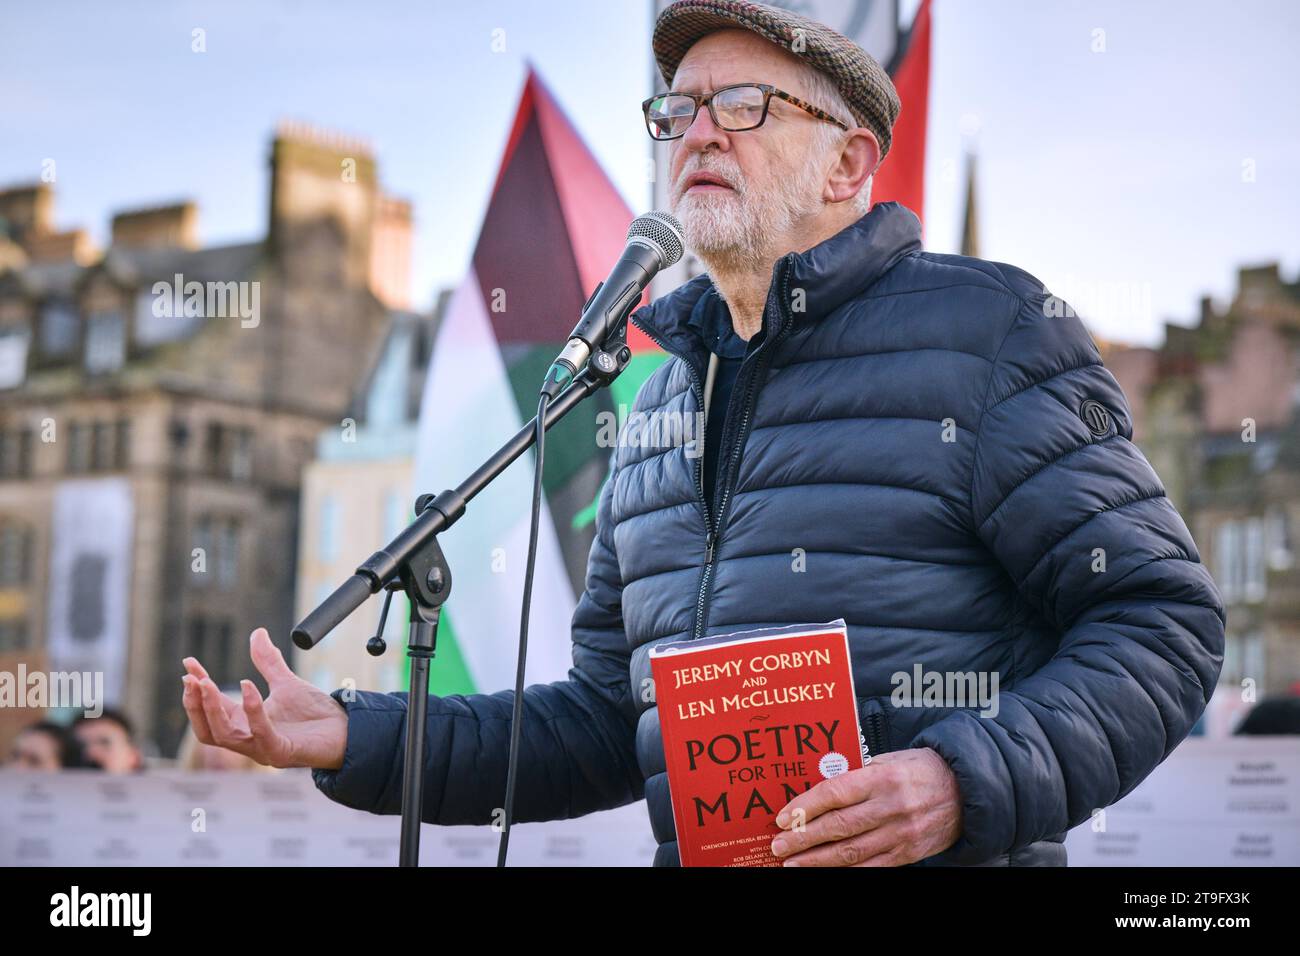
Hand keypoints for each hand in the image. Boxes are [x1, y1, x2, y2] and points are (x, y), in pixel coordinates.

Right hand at [181, 627, 347, 769]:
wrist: (348, 732)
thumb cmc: (316, 715)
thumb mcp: (287, 683)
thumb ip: (269, 662)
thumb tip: (258, 632)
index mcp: (246, 724)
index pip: (212, 709)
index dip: (197, 688)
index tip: (188, 664)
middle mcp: (249, 740)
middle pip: (208, 730)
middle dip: (196, 705)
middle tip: (191, 679)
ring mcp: (263, 749)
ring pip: (225, 735)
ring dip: (213, 709)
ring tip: (207, 684)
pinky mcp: (282, 753)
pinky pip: (261, 734)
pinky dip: (252, 710)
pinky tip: (247, 686)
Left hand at [770, 747, 961, 865]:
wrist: (967, 790)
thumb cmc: (921, 769)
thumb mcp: (889, 759)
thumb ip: (857, 775)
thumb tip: (819, 790)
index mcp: (882, 778)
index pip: (834, 793)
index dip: (805, 807)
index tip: (782, 817)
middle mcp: (890, 807)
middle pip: (838, 827)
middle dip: (803, 838)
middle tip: (779, 845)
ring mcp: (900, 833)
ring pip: (851, 852)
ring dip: (817, 860)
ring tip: (793, 863)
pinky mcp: (907, 853)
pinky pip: (870, 866)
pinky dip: (844, 871)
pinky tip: (824, 870)